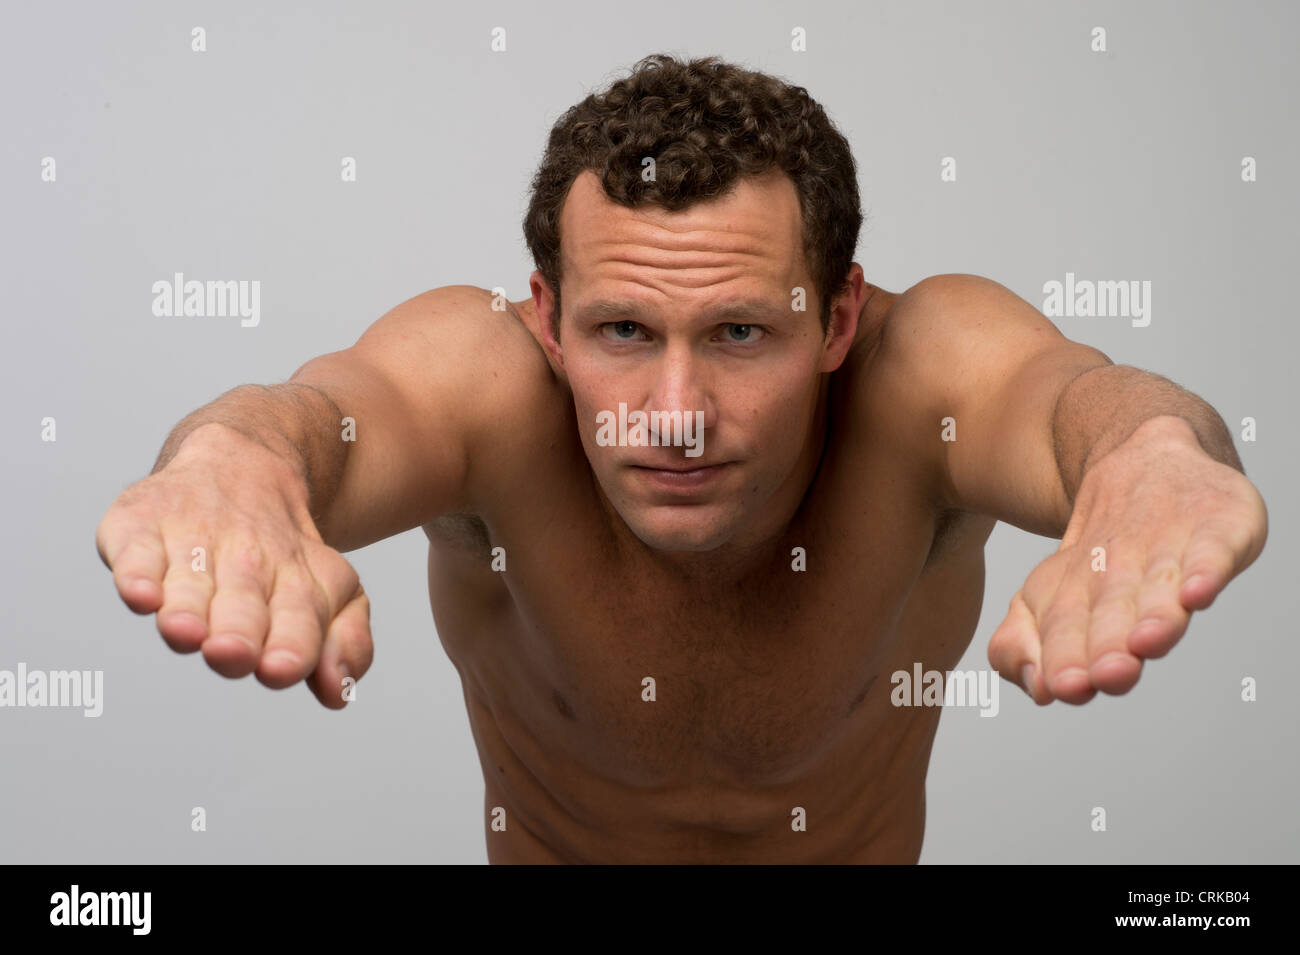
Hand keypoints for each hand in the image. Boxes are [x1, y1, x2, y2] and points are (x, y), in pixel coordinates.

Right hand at [95, 423, 372, 708]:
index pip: (300, 616)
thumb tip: (339, 692)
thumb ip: (346, 644)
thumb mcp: (331, 592)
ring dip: (187, 607)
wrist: (240, 464)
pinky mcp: (142, 523)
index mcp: (298, 583)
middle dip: (237, 630)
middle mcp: (247, 558)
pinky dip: (137, 572)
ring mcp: (192, 538)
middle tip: (232, 654)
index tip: (281, 670)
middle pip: (244, 601)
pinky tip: (142, 594)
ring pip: (190, 581)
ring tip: (185, 632)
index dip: (292, 645)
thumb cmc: (282, 553)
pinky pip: (137, 549)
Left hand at [988, 416, 1266, 704]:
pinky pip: (1212, 548)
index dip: (1063, 657)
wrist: (1146, 459)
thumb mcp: (1050, 594)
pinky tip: (1198, 593)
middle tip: (1106, 676)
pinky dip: (1206, 570)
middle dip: (1106, 644)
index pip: (1063, 625)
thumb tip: (1031, 685)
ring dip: (1154, 616)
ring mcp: (1167, 544)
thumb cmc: (1102, 550)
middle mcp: (1117, 567)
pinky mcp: (1216, 524)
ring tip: (1147, 642)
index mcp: (1072, 590)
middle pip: (1110, 609)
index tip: (1061, 689)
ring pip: (1158, 584)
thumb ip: (1025, 641)